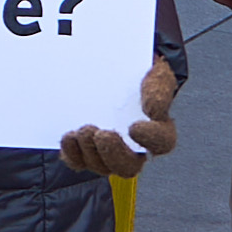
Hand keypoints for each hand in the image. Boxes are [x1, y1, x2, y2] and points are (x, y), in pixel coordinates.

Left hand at [61, 57, 178, 177]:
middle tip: (101, 133)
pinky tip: (69, 137)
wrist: (112, 64)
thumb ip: (158, 89)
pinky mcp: (84, 148)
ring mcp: (106, 150)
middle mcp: (132, 146)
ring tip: (84, 130)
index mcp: (156, 128)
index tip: (135, 127)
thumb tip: (153, 111)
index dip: (150, 139)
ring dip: (90, 152)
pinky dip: (71, 153)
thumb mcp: (154, 72)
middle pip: (128, 166)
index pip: (162, 142)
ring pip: (101, 166)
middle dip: (113, 154)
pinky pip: (77, 161)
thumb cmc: (137, 72)